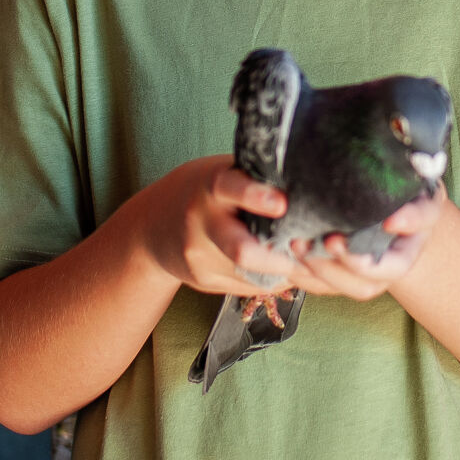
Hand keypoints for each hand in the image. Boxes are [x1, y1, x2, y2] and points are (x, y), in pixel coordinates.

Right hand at [139, 154, 298, 296]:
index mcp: (212, 187)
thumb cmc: (202, 191)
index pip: (230, 188)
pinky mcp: (204, 280)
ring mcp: (201, 256)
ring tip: (307, 266)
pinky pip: (247, 286)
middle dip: (276, 258)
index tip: (281, 203)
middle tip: (305, 257)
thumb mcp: (222, 173)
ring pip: (250, 275)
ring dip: (284, 273)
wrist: (152, 226)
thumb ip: (255, 178)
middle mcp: (202, 223)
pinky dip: (271, 281)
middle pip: (240, 249)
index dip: (255, 195)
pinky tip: (285, 272)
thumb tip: (306, 181)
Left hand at [284, 189, 446, 302]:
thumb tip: (395, 222)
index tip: (338, 240)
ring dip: (312, 268)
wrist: (397, 202)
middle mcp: (381, 271)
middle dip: (333, 268)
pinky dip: (299, 271)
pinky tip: (287, 250)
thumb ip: (417, 212)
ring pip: (334, 287)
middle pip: (360, 286)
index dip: (364, 261)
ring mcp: (356, 274)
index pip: (390, 270)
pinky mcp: (334, 269)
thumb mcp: (425, 200)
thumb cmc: (411, 197)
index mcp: (404, 256)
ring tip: (296, 242)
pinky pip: (315, 282)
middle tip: (313, 242)